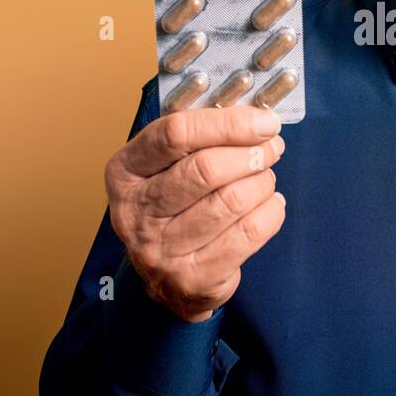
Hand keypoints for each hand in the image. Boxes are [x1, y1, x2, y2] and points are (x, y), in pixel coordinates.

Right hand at [104, 106, 286, 321]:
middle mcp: (135, 211)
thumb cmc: (171, 207)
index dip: (228, 123)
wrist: (163, 280)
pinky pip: (249, 233)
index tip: (264, 121)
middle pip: (206, 169)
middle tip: (271, 149)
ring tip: (266, 177)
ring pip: (232, 201)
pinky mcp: (193, 277)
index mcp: (124, 171)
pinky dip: (270, 212)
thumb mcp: (165, 167)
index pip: (176, 134)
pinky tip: (269, 204)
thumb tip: (254, 114)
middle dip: (251, 154)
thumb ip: (199, 136)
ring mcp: (161, 249)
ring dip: (262, 182)